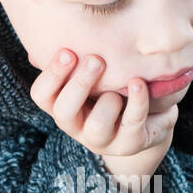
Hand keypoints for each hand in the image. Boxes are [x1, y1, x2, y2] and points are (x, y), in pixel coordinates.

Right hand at [29, 48, 177, 158]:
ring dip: (109, 99)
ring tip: (126, 80)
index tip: (68, 51)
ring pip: (96, 125)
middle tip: (96, 60)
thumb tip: (40, 49)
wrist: (152, 113)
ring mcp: (102, 139)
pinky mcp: (129, 144)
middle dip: (79, 84)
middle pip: (63, 112)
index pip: (41, 95)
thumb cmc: (116, 84)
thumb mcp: (97, 72)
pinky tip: (138, 82)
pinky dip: (137, 100)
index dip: (51, 74)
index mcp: (62, 104)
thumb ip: (77, 59)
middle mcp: (76, 126)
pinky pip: (131, 122)